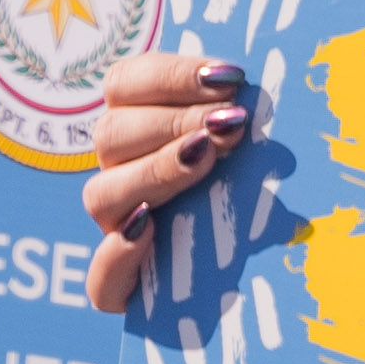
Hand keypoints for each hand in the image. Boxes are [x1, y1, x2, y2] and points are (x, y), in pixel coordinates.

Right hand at [82, 45, 253, 310]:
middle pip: (111, 133)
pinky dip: (118, 256)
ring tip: (204, 158)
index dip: (171, 75)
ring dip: (154, 171)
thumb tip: (263, 96)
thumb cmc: (263, 194)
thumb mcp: (257, 152)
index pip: (125, 83)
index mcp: (140, 130)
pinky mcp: (123, 288)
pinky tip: (147, 232)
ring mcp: (117, 231)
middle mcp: (121, 175)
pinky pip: (101, 279)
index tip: (230, 78)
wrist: (261, 284)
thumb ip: (248, 119)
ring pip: (101, 195)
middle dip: (176, 120)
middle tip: (232, 122)